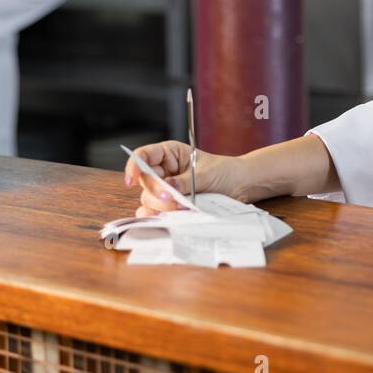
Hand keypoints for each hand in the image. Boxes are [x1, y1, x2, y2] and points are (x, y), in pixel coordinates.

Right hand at [125, 140, 248, 216]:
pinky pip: (155, 213)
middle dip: (156, 191)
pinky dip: (158, 218)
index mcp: (170, 153)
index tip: (131, 180)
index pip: (143, 156)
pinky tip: (168, 219)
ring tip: (183, 207)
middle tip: (172, 199)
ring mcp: (165, 190)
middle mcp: (164, 171)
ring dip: (161, 206)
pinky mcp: (170, 206)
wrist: (241, 186)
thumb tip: (167, 187)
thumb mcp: (206, 173)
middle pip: (144, 181)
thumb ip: (186, 181)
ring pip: (148, 199)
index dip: (134, 166)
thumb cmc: (225, 172)